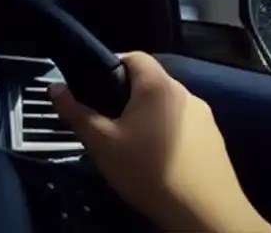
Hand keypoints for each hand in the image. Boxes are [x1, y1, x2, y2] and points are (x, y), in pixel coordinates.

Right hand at [50, 52, 270, 232]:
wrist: (205, 215)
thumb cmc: (147, 171)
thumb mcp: (100, 143)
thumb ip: (75, 112)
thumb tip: (54, 88)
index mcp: (159, 87)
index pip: (133, 56)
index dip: (110, 65)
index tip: (92, 90)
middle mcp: (187, 95)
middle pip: (149, 83)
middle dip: (125, 98)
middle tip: (105, 123)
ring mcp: (206, 119)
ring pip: (166, 107)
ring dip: (147, 118)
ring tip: (130, 146)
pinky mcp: (215, 142)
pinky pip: (183, 127)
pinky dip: (166, 135)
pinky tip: (156, 161)